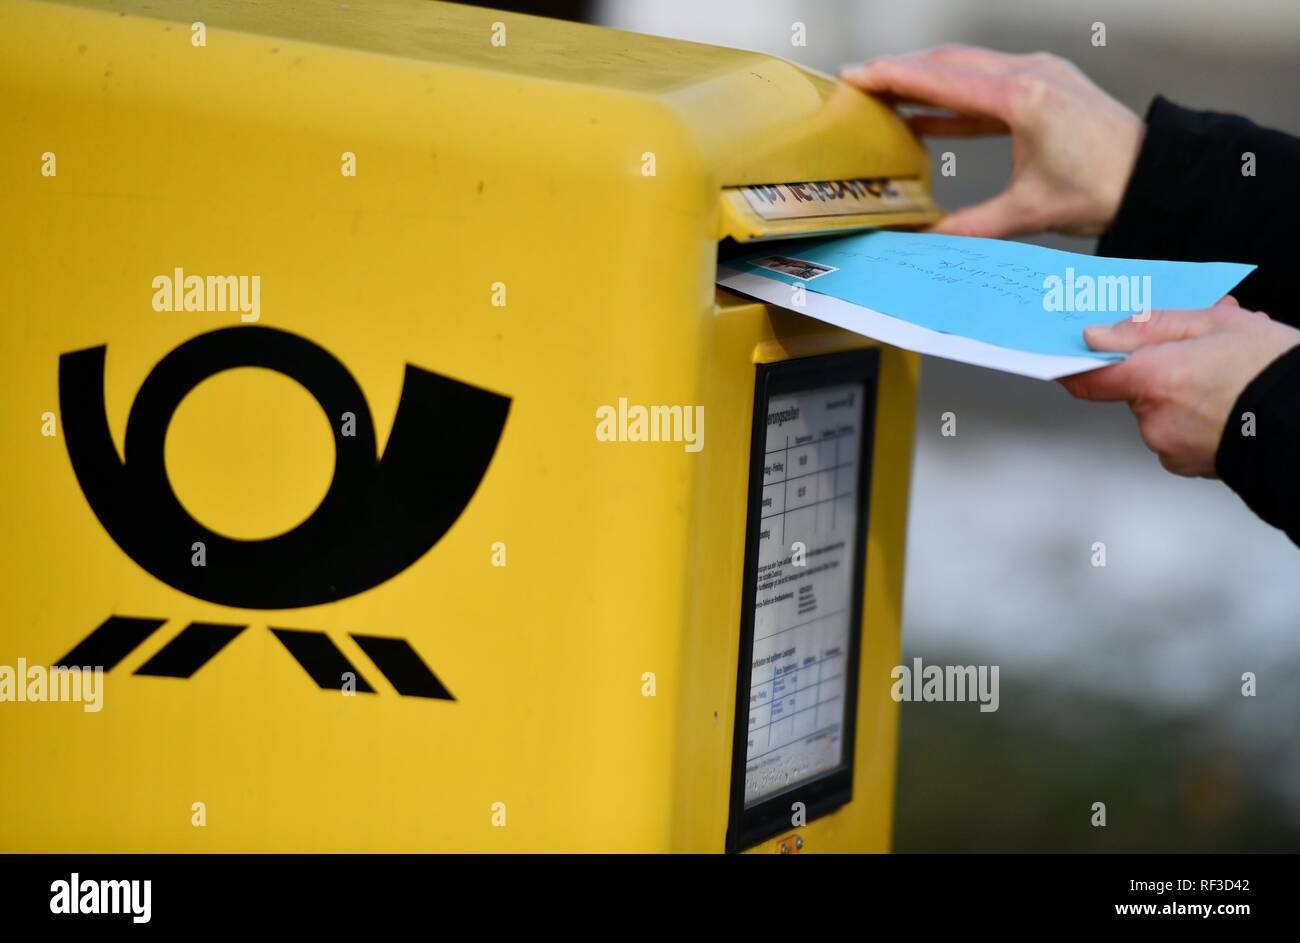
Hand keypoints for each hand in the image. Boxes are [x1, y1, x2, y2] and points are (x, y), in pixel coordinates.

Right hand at [840, 46, 1143, 238]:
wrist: (1157, 177)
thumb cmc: (1104, 189)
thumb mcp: (1027, 212)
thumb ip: (968, 226)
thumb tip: (922, 240)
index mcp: (1023, 98)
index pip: (943, 79)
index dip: (893, 77)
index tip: (856, 75)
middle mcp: (1030, 74)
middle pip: (949, 61)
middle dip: (900, 71)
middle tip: (858, 83)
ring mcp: (1040, 73)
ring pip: (967, 66)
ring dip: (924, 80)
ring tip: (883, 96)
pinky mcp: (1045, 84)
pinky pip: (986, 82)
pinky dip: (953, 96)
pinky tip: (928, 115)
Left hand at [1060, 300, 1299, 476]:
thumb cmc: (1274, 371)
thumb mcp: (1218, 324)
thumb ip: (1151, 327)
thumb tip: (1099, 334)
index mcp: (1155, 379)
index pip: (1089, 378)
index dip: (1077, 365)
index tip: (1074, 356)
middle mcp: (1154, 418)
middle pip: (1134, 389)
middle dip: (1161, 370)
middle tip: (1200, 354)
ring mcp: (1168, 446)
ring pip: (1158, 410)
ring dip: (1182, 394)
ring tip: (1227, 379)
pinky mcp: (1185, 465)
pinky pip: (1175, 434)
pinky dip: (1193, 419)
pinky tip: (1227, 406)